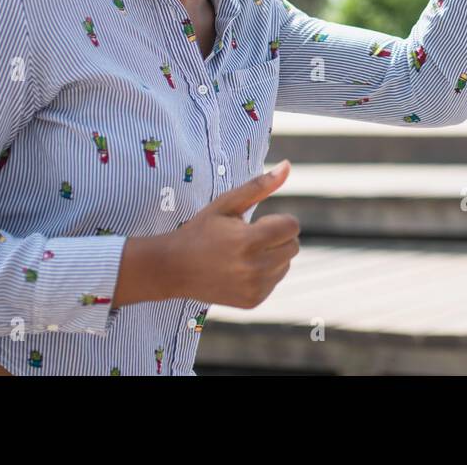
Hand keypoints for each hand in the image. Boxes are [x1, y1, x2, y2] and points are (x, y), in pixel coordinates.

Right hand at [165, 160, 300, 308]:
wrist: (173, 268)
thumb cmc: (201, 230)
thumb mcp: (227, 204)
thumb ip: (259, 186)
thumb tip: (288, 165)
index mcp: (249, 242)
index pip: (292, 226)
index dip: (278, 220)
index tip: (257, 223)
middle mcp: (255, 269)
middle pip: (293, 246)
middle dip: (277, 237)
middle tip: (249, 237)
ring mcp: (254, 288)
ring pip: (286, 264)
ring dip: (273, 255)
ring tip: (243, 254)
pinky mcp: (253, 301)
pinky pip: (275, 280)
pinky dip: (265, 273)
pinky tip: (241, 269)